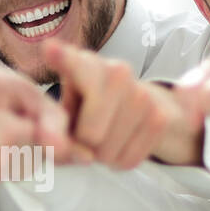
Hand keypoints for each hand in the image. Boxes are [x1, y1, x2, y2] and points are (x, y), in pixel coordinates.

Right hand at [0, 66, 92, 183]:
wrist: (9, 112)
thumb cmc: (31, 108)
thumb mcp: (50, 111)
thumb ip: (57, 128)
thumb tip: (59, 151)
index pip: (13, 124)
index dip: (31, 132)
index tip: (33, 123)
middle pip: (6, 142)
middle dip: (28, 147)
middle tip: (30, 137)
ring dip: (19, 163)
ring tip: (20, 145)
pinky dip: (4, 173)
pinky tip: (6, 156)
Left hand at [43, 43, 184, 169]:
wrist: (134, 107)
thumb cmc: (85, 109)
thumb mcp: (60, 112)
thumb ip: (51, 129)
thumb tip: (59, 147)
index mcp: (84, 65)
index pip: (72, 63)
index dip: (61, 58)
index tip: (49, 48)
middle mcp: (117, 72)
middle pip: (90, 134)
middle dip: (82, 145)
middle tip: (83, 133)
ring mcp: (143, 94)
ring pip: (108, 152)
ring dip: (100, 155)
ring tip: (101, 136)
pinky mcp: (160, 118)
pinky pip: (128, 160)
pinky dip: (118, 161)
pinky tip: (118, 143)